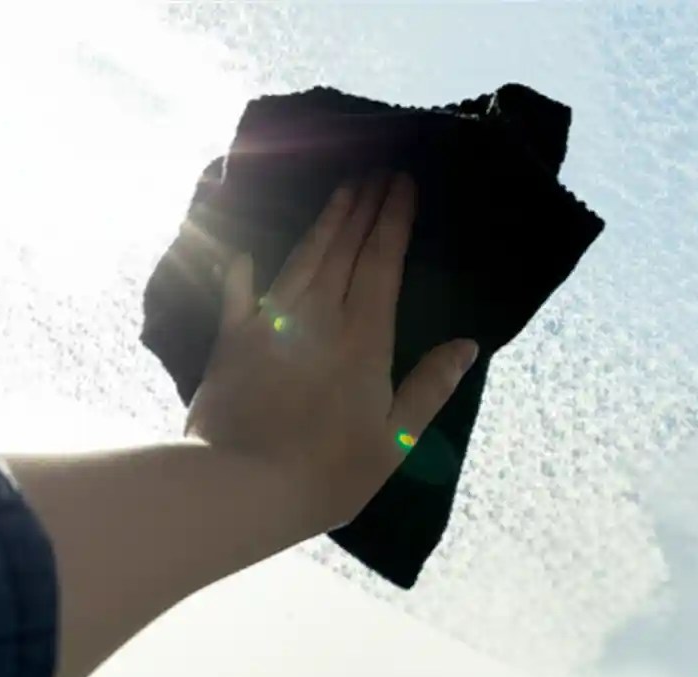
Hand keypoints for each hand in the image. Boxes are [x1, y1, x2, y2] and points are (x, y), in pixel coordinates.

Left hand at [186, 172, 479, 530]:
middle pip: (344, 250)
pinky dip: (241, 270)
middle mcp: (319, 316)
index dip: (393, 220)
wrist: (242, 485)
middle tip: (376, 170)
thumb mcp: (395, 439)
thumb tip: (467, 343)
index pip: (382, 263)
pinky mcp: (230, 340)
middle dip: (363, 207)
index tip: (403, 182)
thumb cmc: (328, 472)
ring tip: (341, 190)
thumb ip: (430, 387)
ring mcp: (271, 322)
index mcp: (364, 338)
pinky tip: (246, 251)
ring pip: (302, 259)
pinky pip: (237, 293)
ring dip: (323, 222)